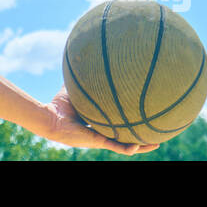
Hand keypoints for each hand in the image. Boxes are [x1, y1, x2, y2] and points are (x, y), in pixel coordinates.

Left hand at [41, 88, 159, 156]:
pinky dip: (128, 148)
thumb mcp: (77, 88)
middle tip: (155, 130)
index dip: (129, 118)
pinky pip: (116, 147)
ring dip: (140, 145)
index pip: (116, 120)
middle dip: (139, 134)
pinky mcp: (97, 142)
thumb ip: (84, 77)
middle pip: (125, 134)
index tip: (141, 112)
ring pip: (125, 144)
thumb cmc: (60, 104)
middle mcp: (101, 130)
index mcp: (98, 120)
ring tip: (156, 143)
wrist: (51, 118)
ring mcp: (100, 138)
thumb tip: (88, 57)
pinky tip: (139, 147)